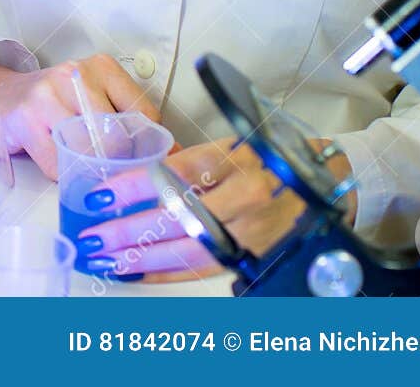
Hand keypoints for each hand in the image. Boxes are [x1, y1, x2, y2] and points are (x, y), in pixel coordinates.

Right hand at [0, 54, 161, 178]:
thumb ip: (123, 118)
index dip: (152, 147)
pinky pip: (59, 165)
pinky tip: (60, 168)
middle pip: (119, 137)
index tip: (155, 166)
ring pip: (91, 152)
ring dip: (92, 173)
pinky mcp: (27, 119)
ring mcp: (49, 95)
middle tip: (117, 177)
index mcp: (101, 67)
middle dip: (120, 165)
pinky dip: (65, 176)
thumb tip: (168, 156)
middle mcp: (76, 75)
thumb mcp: (91, 98)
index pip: (144, 113)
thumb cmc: (50, 104)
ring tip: (89, 174)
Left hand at [72, 135, 354, 282]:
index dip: (133, 186)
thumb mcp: (230, 147)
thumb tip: (131, 180)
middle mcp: (247, 196)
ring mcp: (254, 231)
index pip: (174, 174)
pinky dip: (168, 273)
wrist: (325, 181)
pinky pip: (205, 268)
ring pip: (188, 249)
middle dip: (129, 229)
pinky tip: (139, 272)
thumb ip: (186, 164)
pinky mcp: (255, 255)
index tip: (101, 193)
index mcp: (236, 158)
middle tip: (94, 235)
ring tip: (108, 259)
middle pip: (177, 217)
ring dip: (142, 258)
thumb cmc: (268, 160)